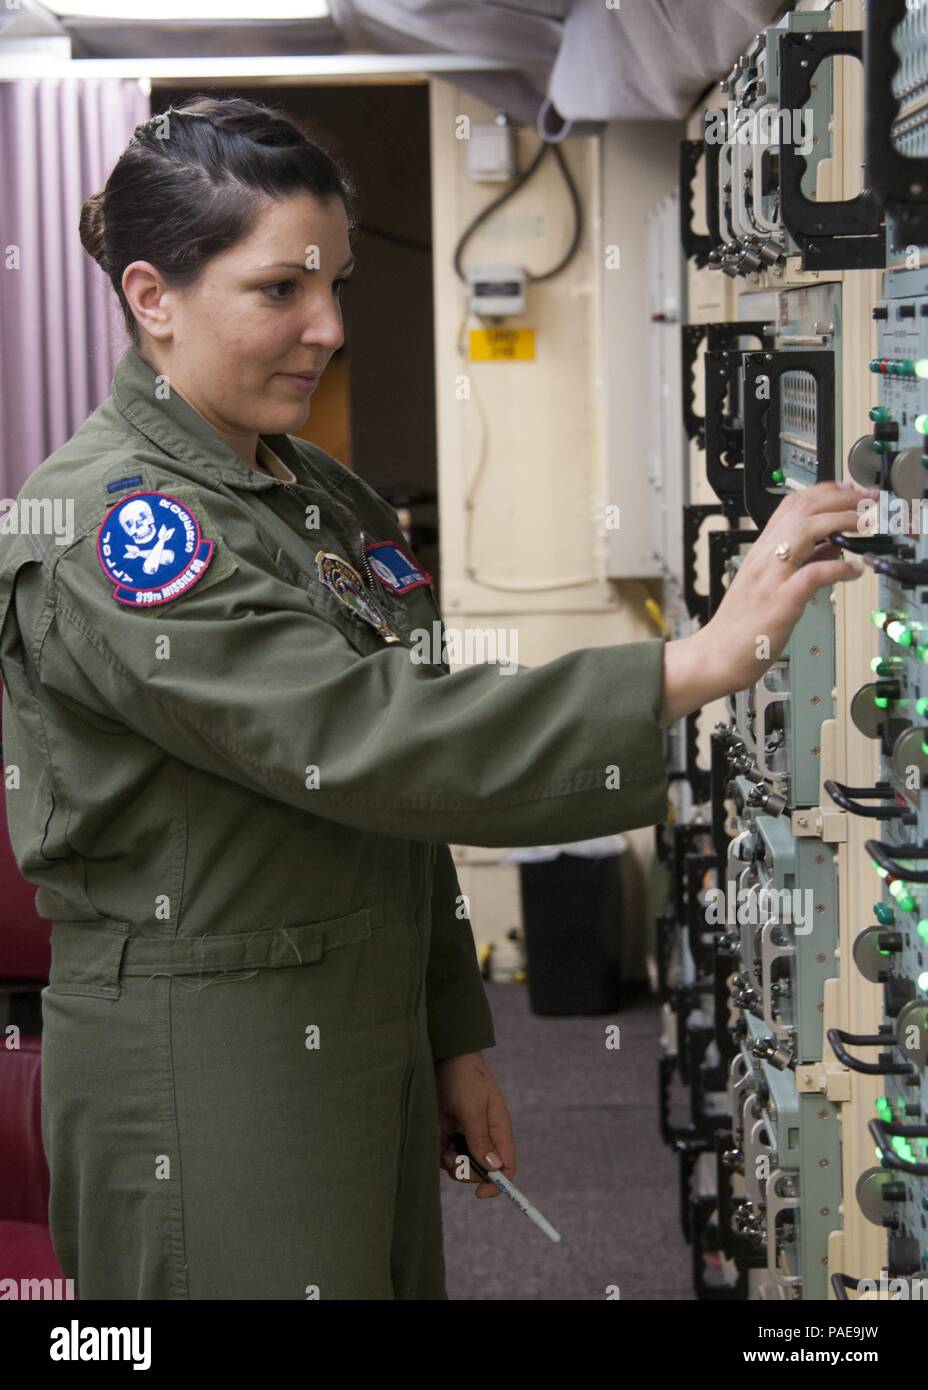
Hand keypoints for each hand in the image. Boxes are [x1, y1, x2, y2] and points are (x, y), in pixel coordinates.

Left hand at [434, 1051, 514, 1197]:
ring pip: (462, 1165)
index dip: (498, 1183)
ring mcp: (465, 1134)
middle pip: (483, 1170)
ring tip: (444, 1148)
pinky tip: (436, 1142)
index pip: (506, 1165)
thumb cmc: (464, 1077)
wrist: (442, 1056)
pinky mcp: (447, 1132)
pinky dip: (441, 1155)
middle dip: (468, 1172)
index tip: (480, 1194)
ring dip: (452, 1164)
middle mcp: (484, 1135)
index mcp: (498, 1129)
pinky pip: (446, 1156)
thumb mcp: (473, 1107)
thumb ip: (480, 1138)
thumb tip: (494, 1167)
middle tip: (453, 1158)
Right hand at [660, 479, 878, 723]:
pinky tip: (853, 571)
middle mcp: (765, 557)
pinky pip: (815, 574)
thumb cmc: (741, 626)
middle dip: (841, 498)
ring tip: (864, 524)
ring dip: (843, 521)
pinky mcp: (781, 601)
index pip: (792, 505)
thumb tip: (833, 545)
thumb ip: (802, 562)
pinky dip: (839, 567)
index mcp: (761, 551)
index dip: (825, 491)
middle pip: (803, 509)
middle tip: (867, 501)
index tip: (849, 491)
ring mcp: (771, 577)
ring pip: (808, 530)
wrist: (716, 655)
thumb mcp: (771, 585)